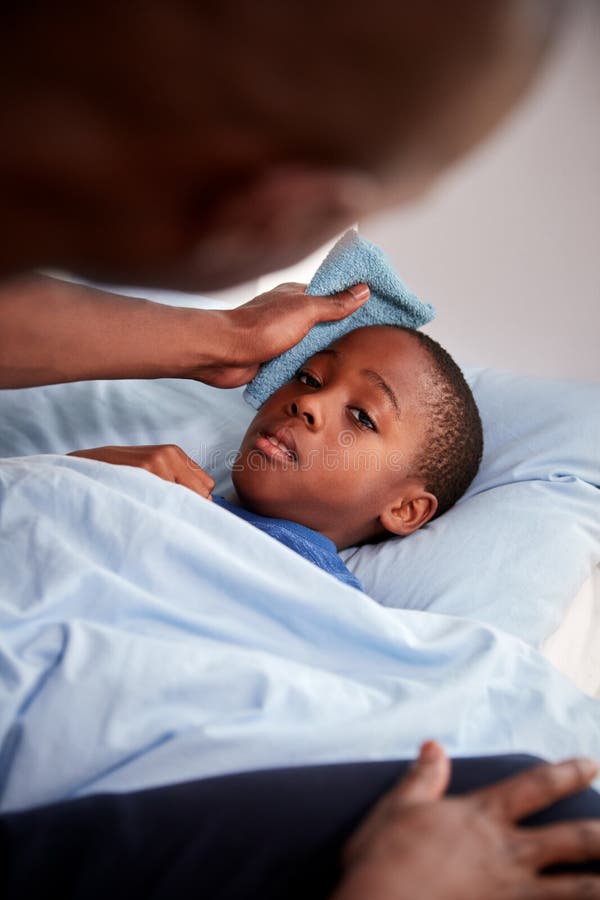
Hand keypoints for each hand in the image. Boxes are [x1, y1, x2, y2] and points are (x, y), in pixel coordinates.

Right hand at [69, 445, 214, 499]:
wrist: (83, 468)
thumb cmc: (118, 475)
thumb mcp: (149, 469)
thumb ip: (174, 480)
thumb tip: (206, 504)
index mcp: (174, 453)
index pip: (207, 487)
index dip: (193, 501)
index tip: (174, 508)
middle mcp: (169, 454)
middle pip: (203, 494)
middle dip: (188, 506)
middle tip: (163, 511)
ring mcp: (157, 462)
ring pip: (188, 500)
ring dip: (174, 510)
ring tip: (150, 508)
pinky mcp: (145, 471)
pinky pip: (170, 501)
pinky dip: (162, 510)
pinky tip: (144, 508)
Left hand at [192, 281, 369, 387]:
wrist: (223, 353)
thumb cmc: (260, 327)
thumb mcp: (305, 311)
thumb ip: (334, 303)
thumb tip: (362, 290)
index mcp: (296, 296)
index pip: (332, 294)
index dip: (353, 301)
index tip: (377, 309)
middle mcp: (289, 314)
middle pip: (323, 322)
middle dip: (342, 331)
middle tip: (371, 341)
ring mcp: (280, 338)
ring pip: (310, 345)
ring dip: (325, 353)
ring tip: (354, 362)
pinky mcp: (272, 359)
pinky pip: (296, 364)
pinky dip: (309, 369)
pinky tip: (325, 376)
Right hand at [332, 742, 599, 899]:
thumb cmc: (383, 858)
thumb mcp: (398, 807)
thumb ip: (423, 777)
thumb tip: (435, 746)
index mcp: (482, 817)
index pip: (534, 787)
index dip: (566, 774)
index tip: (590, 765)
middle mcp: (507, 853)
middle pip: (571, 840)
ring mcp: (512, 893)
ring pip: (576, 889)